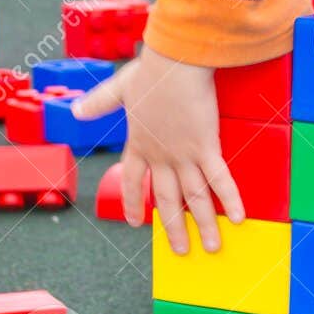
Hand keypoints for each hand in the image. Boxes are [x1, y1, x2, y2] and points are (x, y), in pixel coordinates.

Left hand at [72, 46, 243, 253]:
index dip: (133, 202)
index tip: (134, 223)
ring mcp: (183, 155)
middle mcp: (161, 156)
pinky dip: (229, 199)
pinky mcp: (205, 147)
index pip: (134, 181)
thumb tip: (76, 110)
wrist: (174, 62)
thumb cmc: (151, 71)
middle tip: (181, 251)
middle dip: (173, 228)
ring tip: (212, 247)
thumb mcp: (120, 88)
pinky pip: (219, 179)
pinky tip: (237, 218)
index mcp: (140, 144)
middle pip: (166, 200)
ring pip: (194, 198)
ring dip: (203, 225)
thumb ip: (99, 103)